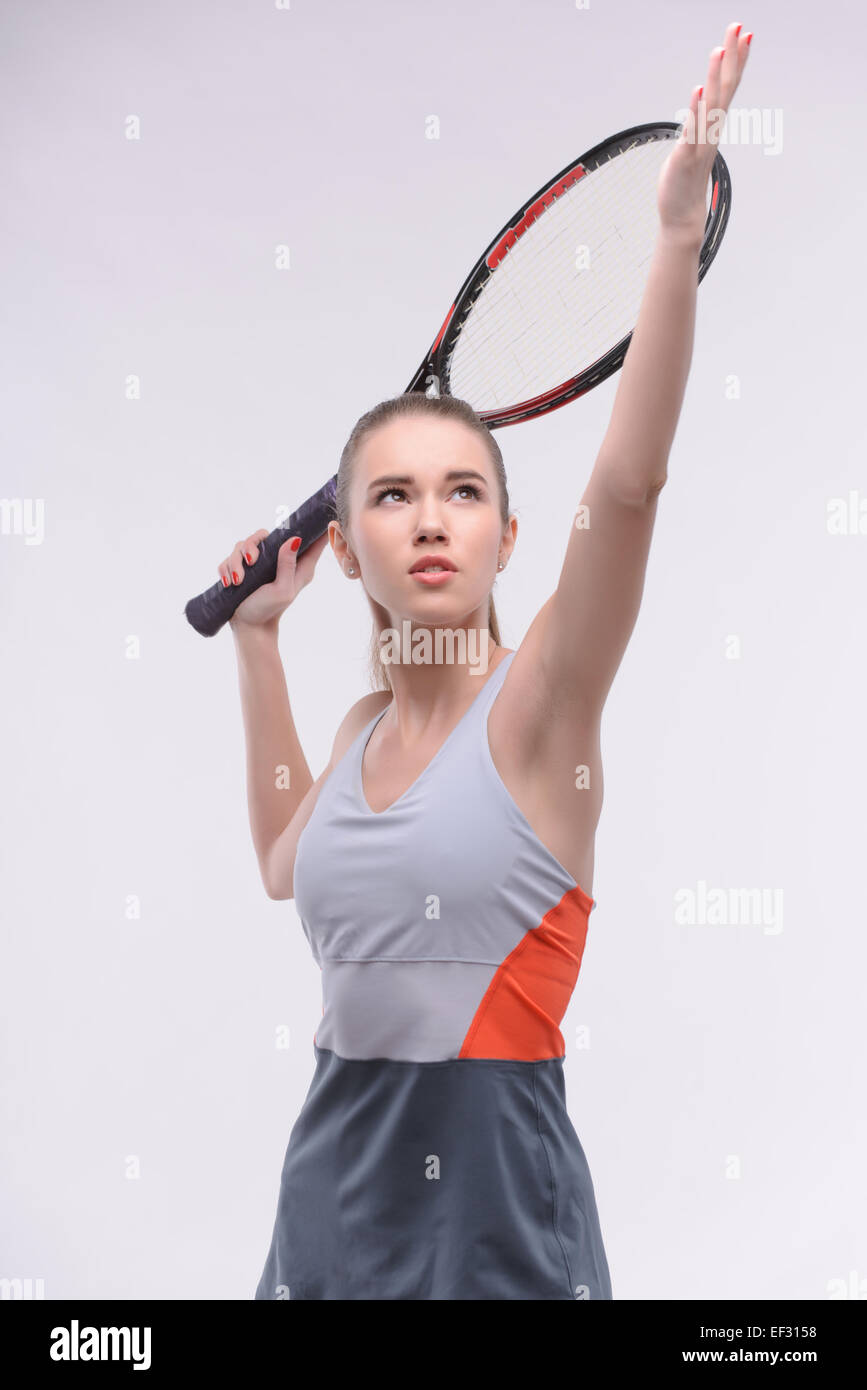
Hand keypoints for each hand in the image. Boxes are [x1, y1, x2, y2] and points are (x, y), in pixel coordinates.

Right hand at [220, 527, 329, 631]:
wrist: (249, 627)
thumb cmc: (270, 610)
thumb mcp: (283, 590)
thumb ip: (288, 564)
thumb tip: (294, 539)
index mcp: (297, 564)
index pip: (310, 539)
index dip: (312, 524)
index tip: (312, 513)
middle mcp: (276, 558)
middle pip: (263, 535)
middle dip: (251, 545)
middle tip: (250, 561)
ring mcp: (257, 563)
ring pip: (242, 545)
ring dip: (235, 562)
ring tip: (237, 580)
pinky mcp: (240, 569)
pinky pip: (229, 558)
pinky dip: (226, 569)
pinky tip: (229, 583)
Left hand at [657, 21, 752, 239]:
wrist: (682, 213)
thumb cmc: (685, 178)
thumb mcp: (694, 141)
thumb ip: (699, 120)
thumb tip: (702, 100)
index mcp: (713, 124)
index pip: (728, 85)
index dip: (737, 59)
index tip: (745, 32)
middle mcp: (711, 130)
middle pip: (724, 87)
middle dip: (732, 56)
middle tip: (738, 26)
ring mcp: (700, 143)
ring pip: (711, 105)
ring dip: (714, 77)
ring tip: (719, 50)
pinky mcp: (685, 156)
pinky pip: (692, 131)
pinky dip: (696, 110)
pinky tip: (697, 91)